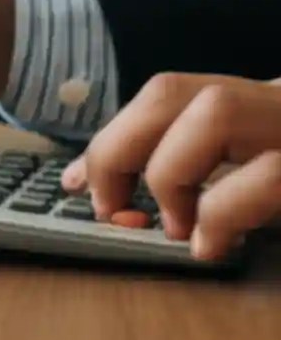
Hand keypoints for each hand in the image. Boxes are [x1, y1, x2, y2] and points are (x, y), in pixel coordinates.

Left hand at [60, 73, 280, 259]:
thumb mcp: (251, 172)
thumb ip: (190, 170)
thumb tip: (101, 194)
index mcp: (256, 100)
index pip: (161, 95)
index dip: (109, 139)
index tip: (78, 183)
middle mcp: (275, 101)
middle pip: (167, 93)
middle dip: (118, 153)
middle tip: (111, 211)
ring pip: (216, 112)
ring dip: (171, 175)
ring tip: (176, 228)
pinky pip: (267, 176)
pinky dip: (224, 213)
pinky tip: (212, 246)